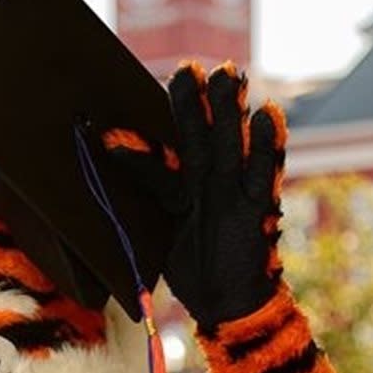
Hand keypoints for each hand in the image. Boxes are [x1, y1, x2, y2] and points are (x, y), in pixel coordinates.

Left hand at [104, 62, 286, 329]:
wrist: (229, 303)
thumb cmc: (192, 273)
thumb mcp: (158, 241)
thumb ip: (142, 211)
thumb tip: (105, 184)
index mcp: (178, 193)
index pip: (159, 161)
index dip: (141, 145)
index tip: (112, 132)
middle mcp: (205, 185)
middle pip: (198, 138)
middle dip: (194, 105)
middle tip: (189, 68)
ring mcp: (232, 193)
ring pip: (228, 146)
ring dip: (228, 111)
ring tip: (227, 74)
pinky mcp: (257, 208)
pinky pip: (262, 174)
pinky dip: (265, 146)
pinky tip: (267, 114)